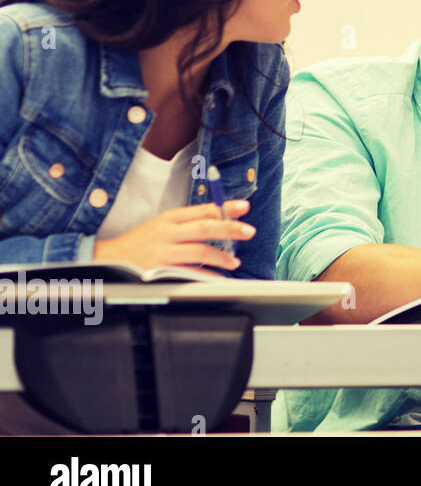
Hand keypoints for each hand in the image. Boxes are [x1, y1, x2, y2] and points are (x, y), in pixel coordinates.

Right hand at [93, 202, 254, 271]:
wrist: (107, 260)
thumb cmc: (140, 243)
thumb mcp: (162, 225)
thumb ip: (187, 223)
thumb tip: (220, 220)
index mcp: (169, 218)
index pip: (202, 210)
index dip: (225, 208)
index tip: (244, 207)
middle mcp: (167, 231)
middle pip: (203, 227)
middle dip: (229, 228)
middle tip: (249, 230)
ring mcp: (163, 251)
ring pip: (198, 250)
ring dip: (221, 256)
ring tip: (234, 261)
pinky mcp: (159, 269)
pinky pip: (188, 271)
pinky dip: (206, 275)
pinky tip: (218, 277)